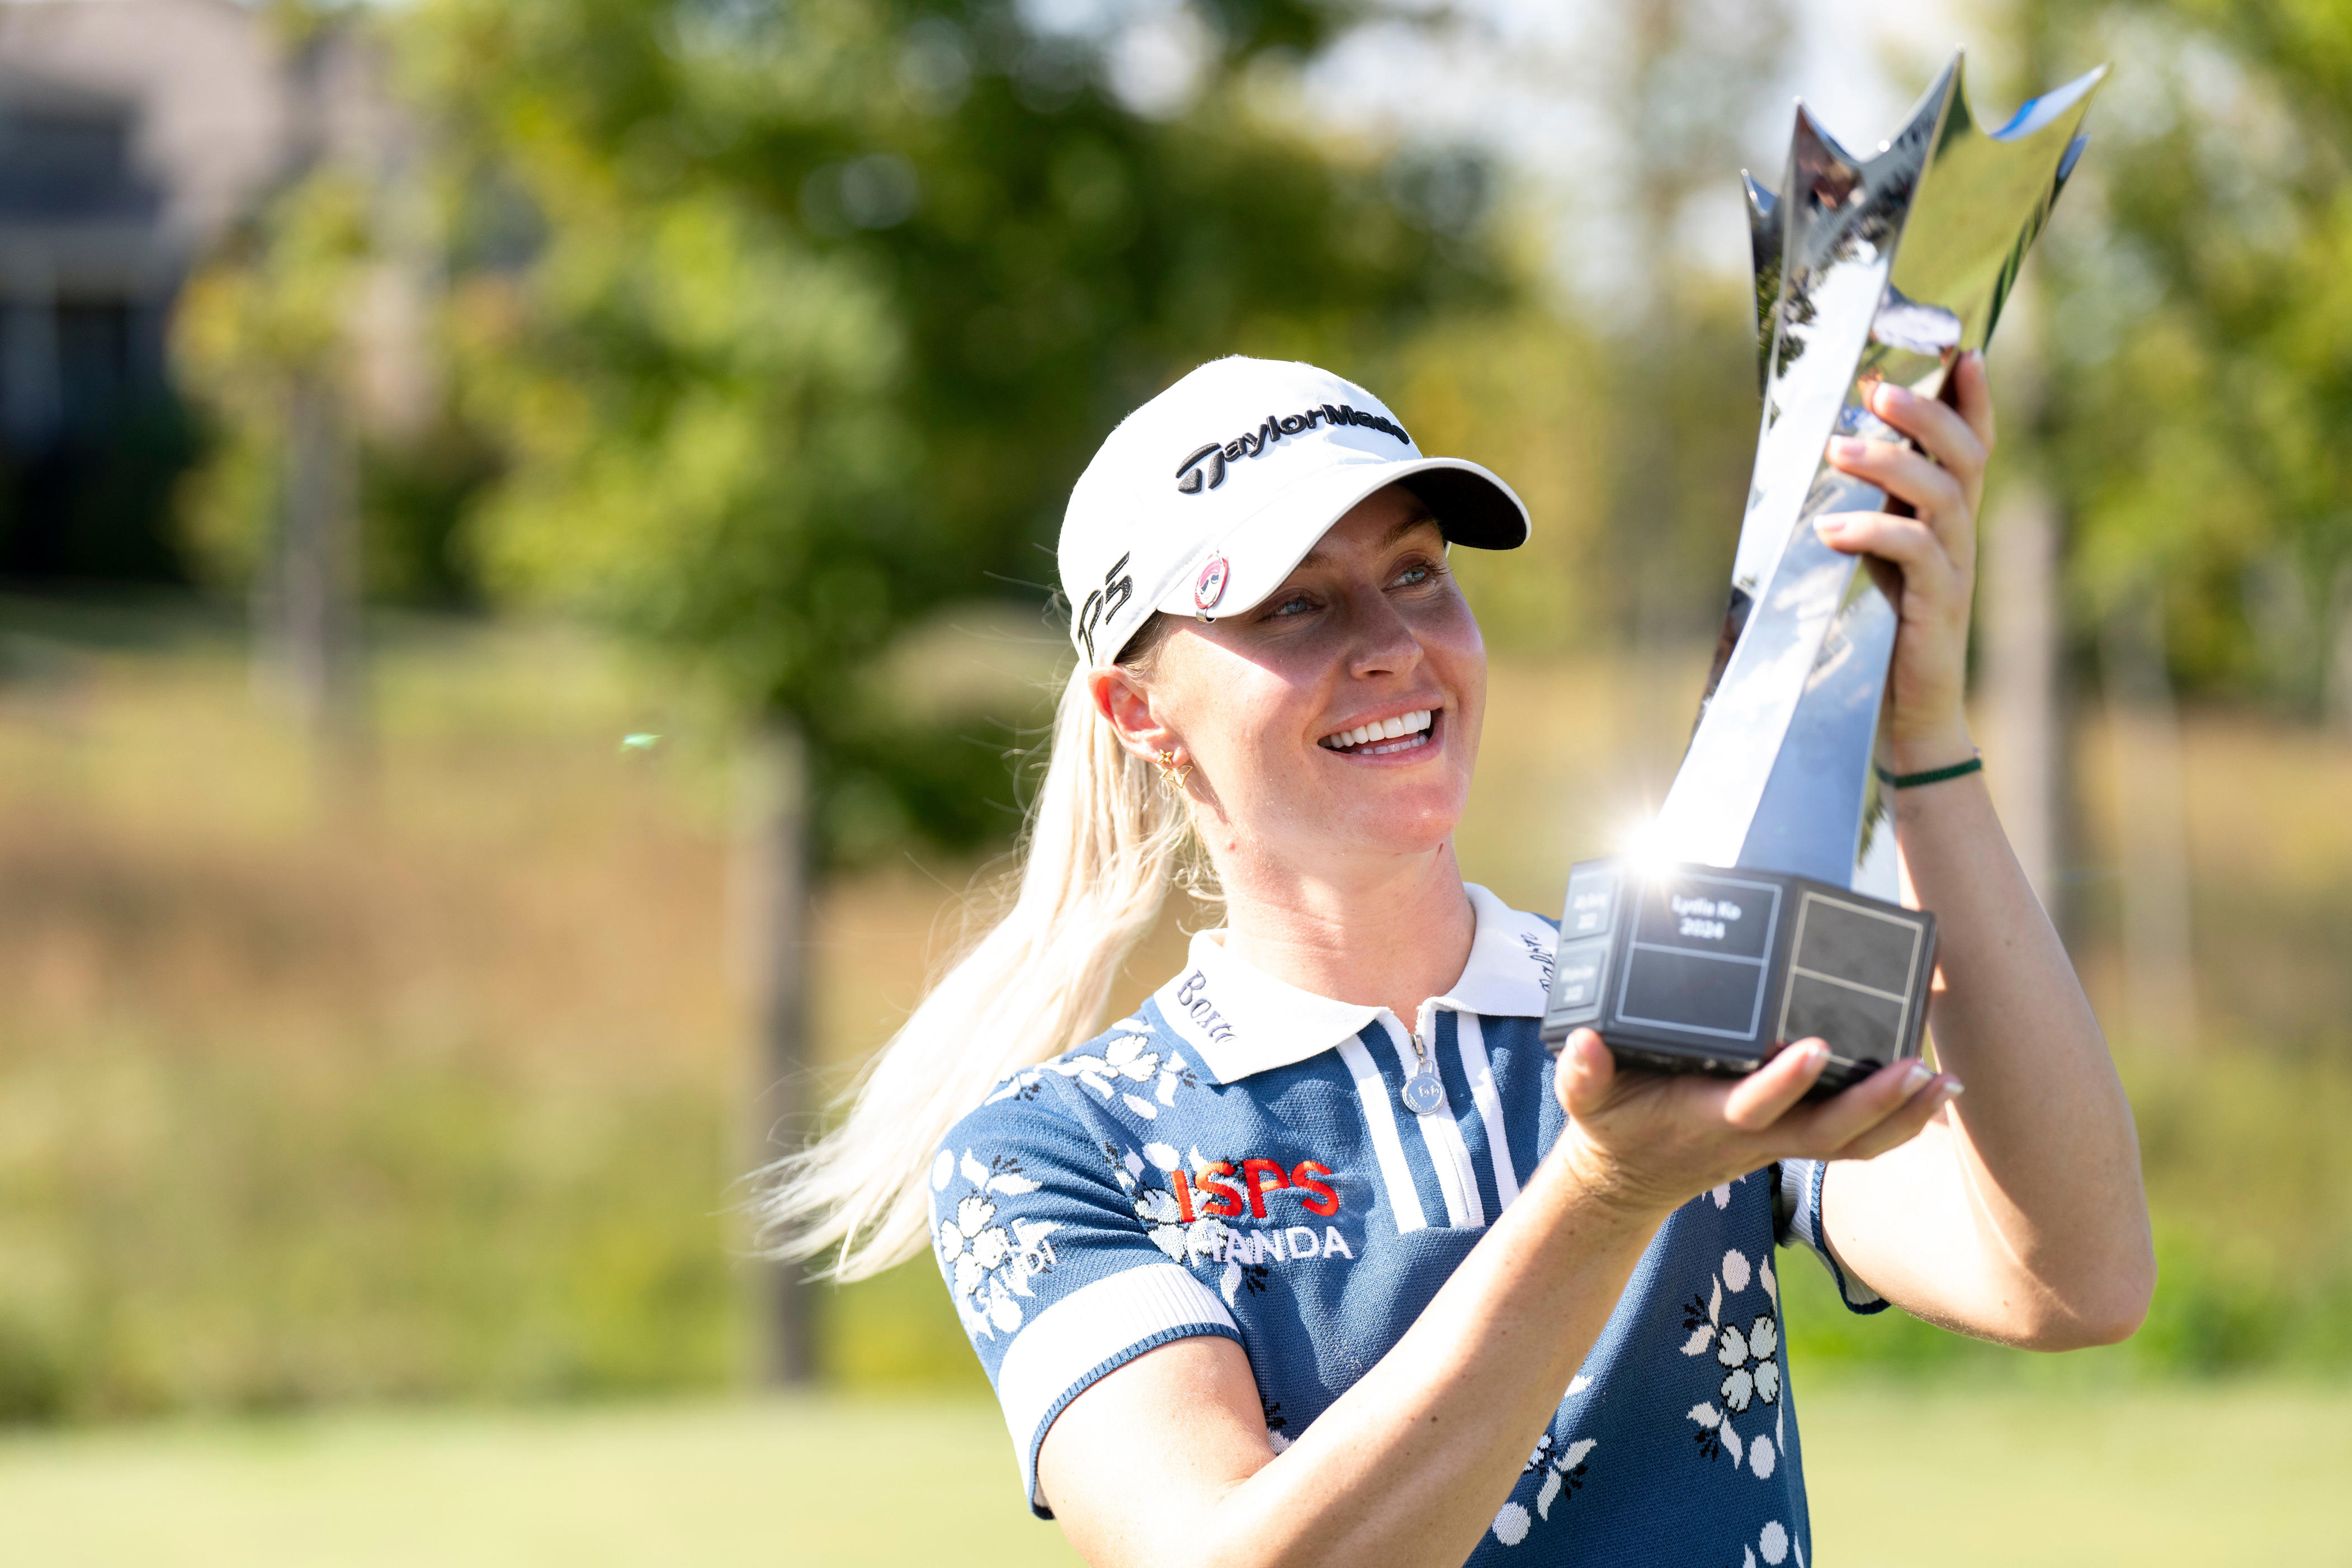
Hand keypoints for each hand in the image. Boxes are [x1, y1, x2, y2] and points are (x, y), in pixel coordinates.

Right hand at [1547, 1030, 1959, 1221]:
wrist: (1626, 1183)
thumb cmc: (1611, 1127)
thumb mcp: (1584, 1100)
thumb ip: (1581, 1072)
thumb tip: (1583, 1042)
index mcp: (1708, 1120)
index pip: (1754, 1106)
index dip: (1786, 1082)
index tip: (1817, 1046)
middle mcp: (1755, 1138)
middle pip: (1827, 1133)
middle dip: (1875, 1105)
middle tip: (1918, 1068)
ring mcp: (1780, 1144)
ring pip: (1855, 1143)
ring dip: (1903, 1117)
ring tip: (1947, 1080)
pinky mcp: (1793, 1139)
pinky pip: (1858, 1141)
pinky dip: (1902, 1122)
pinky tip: (1939, 1091)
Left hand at [1816, 352, 1994, 774]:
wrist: (1904, 716)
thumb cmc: (1881, 633)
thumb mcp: (1874, 560)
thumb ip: (1869, 510)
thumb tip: (1831, 451)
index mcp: (1949, 519)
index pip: (1976, 444)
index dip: (1975, 398)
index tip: (1965, 349)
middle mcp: (1962, 536)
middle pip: (1964, 456)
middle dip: (1925, 415)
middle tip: (1877, 391)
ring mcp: (1956, 569)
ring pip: (1943, 495)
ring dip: (1890, 464)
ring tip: (1837, 448)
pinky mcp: (1940, 605)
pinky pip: (1917, 553)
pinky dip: (1874, 532)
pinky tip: (1832, 529)